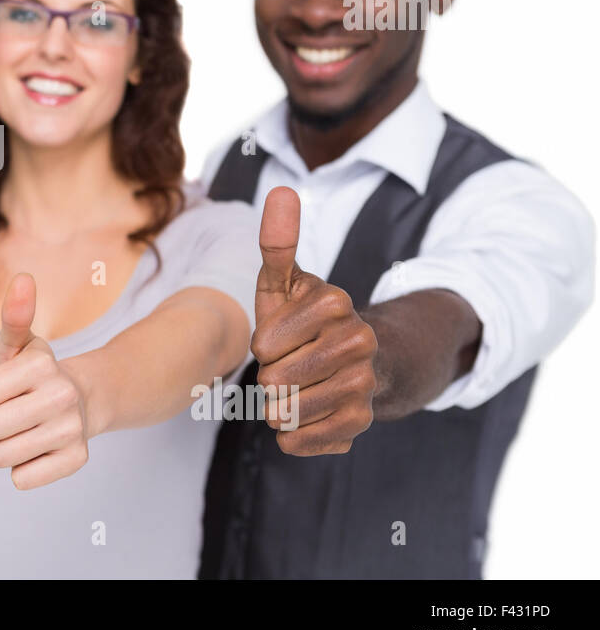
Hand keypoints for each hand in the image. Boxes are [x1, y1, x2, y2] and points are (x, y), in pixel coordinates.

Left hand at [0, 273, 89, 488]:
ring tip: (23, 430)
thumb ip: (14, 315)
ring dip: (3, 447)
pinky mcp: (76, 460)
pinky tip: (38, 448)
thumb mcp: (19, 343)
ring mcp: (71, 429)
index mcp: (39, 365)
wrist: (84, 400)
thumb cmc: (34, 372)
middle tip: (11, 411)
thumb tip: (23, 278)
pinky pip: (21, 479)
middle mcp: (61, 395)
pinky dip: (22, 469)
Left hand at [252, 186, 377, 454]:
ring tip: (296, 389)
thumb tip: (281, 190)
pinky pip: (300, 439)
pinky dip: (292, 433)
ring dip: (278, 406)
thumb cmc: (302, 320)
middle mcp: (359, 341)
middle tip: (290, 365)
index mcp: (335, 303)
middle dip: (270, 376)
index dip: (264, 344)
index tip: (282, 336)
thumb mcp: (285, 283)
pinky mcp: (362, 422)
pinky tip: (306, 414)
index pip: (265, 343)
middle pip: (274, 378)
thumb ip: (277, 242)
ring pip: (286, 411)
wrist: (351, 363)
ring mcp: (364, 384)